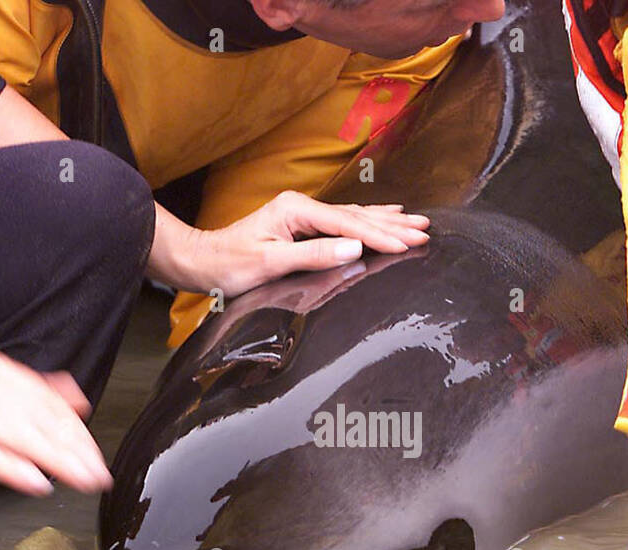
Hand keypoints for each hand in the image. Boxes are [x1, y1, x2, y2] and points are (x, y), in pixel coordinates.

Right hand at [0, 344, 111, 495]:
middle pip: (42, 419)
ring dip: (58, 461)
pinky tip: (38, 482)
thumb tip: (76, 398)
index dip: (77, 431)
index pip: (50, 402)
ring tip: (81, 479)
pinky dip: (17, 470)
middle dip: (76, 450)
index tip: (96, 454)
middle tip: (98, 472)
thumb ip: (31, 393)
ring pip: (23, 436)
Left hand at [178, 191, 429, 297]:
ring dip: (386, 220)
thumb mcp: (270, 263)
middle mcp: (301, 207)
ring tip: (415, 221)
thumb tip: (354, 248)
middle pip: (356, 215)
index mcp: (296, 211)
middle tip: (426, 229)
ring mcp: (301, 214)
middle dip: (393, 224)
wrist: (201, 260)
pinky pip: (343, 221)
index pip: (348, 225)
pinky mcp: (300, 225)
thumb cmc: (229, 265)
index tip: (408, 244)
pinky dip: (367, 220)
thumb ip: (314, 255)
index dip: (380, 236)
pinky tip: (381, 216)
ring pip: (353, 216)